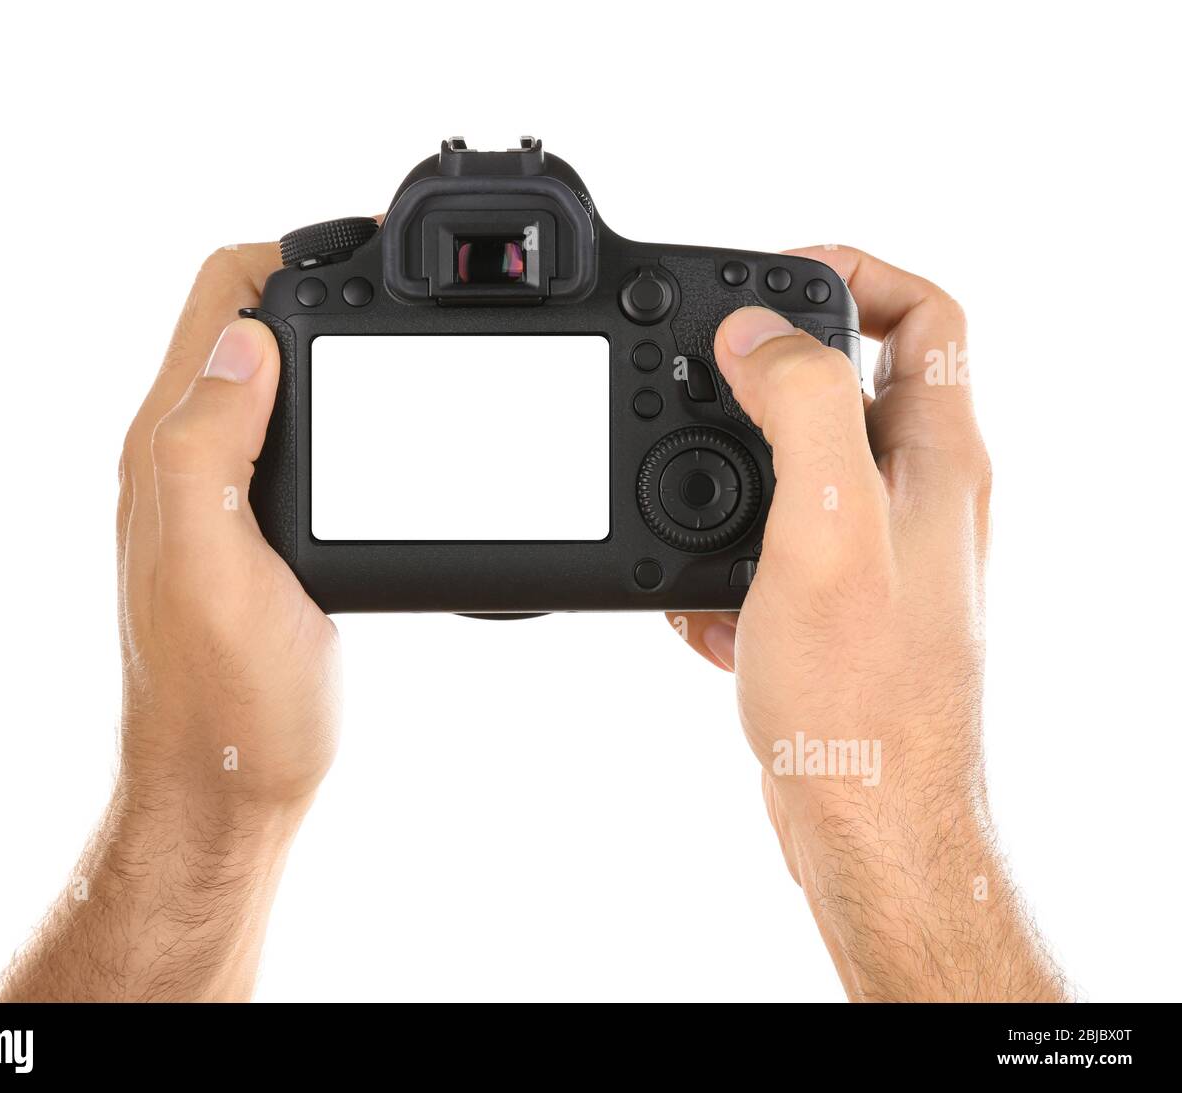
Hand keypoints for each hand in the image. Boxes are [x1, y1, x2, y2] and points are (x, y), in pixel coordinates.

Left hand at [0, 244, 338, 999]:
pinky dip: (341, 409)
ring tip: (400, 342)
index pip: (223, 300)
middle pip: (252, 324)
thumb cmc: (228, 700)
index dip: (293, 256)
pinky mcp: (268, 530)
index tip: (367, 260)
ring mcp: (230, 494)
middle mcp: (193, 459)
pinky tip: (382, 432)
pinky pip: (298, 436)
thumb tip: (250, 342)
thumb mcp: (216, 571)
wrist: (233, 781)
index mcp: (176, 451)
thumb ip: (211, 450)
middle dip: (322, 286)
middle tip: (399, 294)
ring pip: (279, 377)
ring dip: (333, 346)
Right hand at [672, 247, 1066, 1000]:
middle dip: (761, 383)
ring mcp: (872, 550)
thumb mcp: (824, 524)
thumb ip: (800, 407)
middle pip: (845, 382)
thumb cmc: (864, 692)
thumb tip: (755, 331)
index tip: (769, 283)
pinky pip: (763, 550)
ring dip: (725, 486)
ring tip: (690, 523)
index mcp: (934, 456)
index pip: (923, 312)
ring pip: (790, 472)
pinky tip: (708, 614)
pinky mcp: (828, 604)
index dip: (852, 272)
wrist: (863, 817)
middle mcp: (913, 495)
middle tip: (698, 388)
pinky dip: (721, 568)